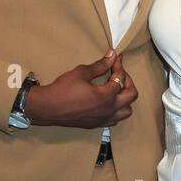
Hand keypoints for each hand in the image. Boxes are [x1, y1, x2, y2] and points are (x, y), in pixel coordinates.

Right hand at [23, 49, 138, 128]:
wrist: (48, 108)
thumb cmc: (63, 90)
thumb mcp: (82, 72)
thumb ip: (100, 65)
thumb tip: (112, 55)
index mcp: (107, 96)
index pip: (121, 78)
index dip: (119, 65)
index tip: (115, 58)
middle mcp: (109, 109)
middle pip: (131, 95)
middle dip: (127, 81)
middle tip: (118, 73)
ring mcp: (104, 119)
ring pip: (127, 111)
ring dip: (125, 99)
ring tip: (116, 89)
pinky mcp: (97, 124)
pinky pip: (116, 119)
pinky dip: (117, 110)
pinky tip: (108, 101)